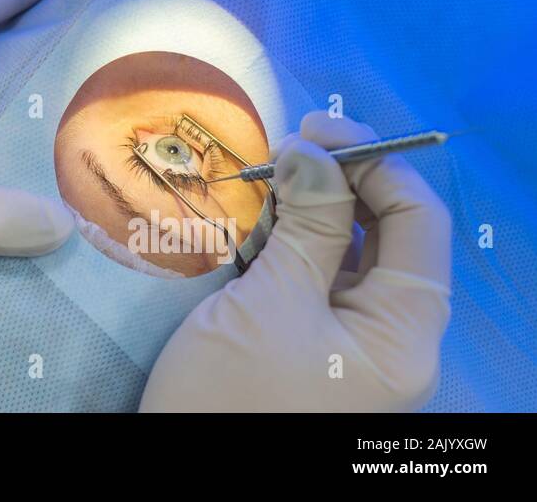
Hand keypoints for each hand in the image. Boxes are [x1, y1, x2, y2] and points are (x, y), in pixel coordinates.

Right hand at [139, 112, 451, 411]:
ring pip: (344, 251)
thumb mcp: (272, 303)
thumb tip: (315, 151)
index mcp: (403, 334)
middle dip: (336, 181)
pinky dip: (285, 241)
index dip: (375, 163)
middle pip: (384, 233)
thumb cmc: (232, 396)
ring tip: (259, 181)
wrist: (178, 476)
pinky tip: (251, 222)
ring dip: (305, 208)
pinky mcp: (306, 344)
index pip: (418, 222)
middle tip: (280, 147)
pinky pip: (311, 277)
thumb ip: (308, 224)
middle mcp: (386, 336)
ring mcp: (346, 342)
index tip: (314, 129)